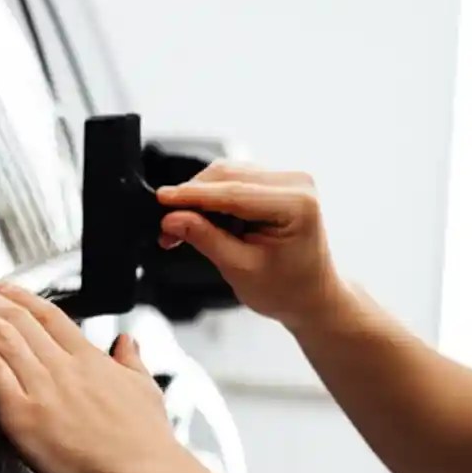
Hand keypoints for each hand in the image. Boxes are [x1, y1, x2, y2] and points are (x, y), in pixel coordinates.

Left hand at [0, 278, 183, 472]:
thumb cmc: (147, 446)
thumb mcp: (146, 390)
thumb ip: (131, 361)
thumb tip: (127, 342)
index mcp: (89, 359)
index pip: (49, 315)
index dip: (20, 297)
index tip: (1, 287)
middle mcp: (63, 367)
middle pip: (17, 319)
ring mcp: (41, 388)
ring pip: (0, 336)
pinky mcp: (23, 415)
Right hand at [156, 161, 346, 328]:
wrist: (311, 297)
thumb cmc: (287, 289)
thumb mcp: (241, 269)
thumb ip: (206, 239)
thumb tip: (172, 218)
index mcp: (296, 204)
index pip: (233, 193)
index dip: (192, 195)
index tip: (161, 199)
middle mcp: (296, 184)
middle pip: (227, 176)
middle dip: (191, 199)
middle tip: (166, 227)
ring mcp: (287, 180)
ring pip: (226, 175)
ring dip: (198, 200)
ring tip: (180, 230)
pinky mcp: (274, 183)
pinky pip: (234, 181)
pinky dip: (212, 200)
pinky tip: (201, 222)